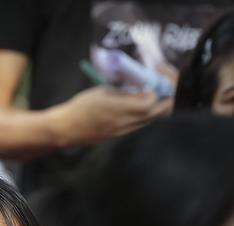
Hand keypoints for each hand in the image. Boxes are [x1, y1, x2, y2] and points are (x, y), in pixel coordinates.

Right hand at [57, 85, 172, 146]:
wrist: (69, 128)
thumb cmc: (83, 106)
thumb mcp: (103, 91)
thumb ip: (124, 92)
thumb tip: (141, 88)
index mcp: (118, 107)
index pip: (148, 102)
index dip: (155, 93)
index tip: (152, 83)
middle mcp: (124, 122)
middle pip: (154, 114)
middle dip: (163, 102)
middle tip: (164, 91)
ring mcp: (123, 130)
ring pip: (149, 121)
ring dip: (156, 109)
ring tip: (154, 97)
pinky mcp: (120, 135)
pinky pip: (140, 125)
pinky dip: (145, 115)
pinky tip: (140, 107)